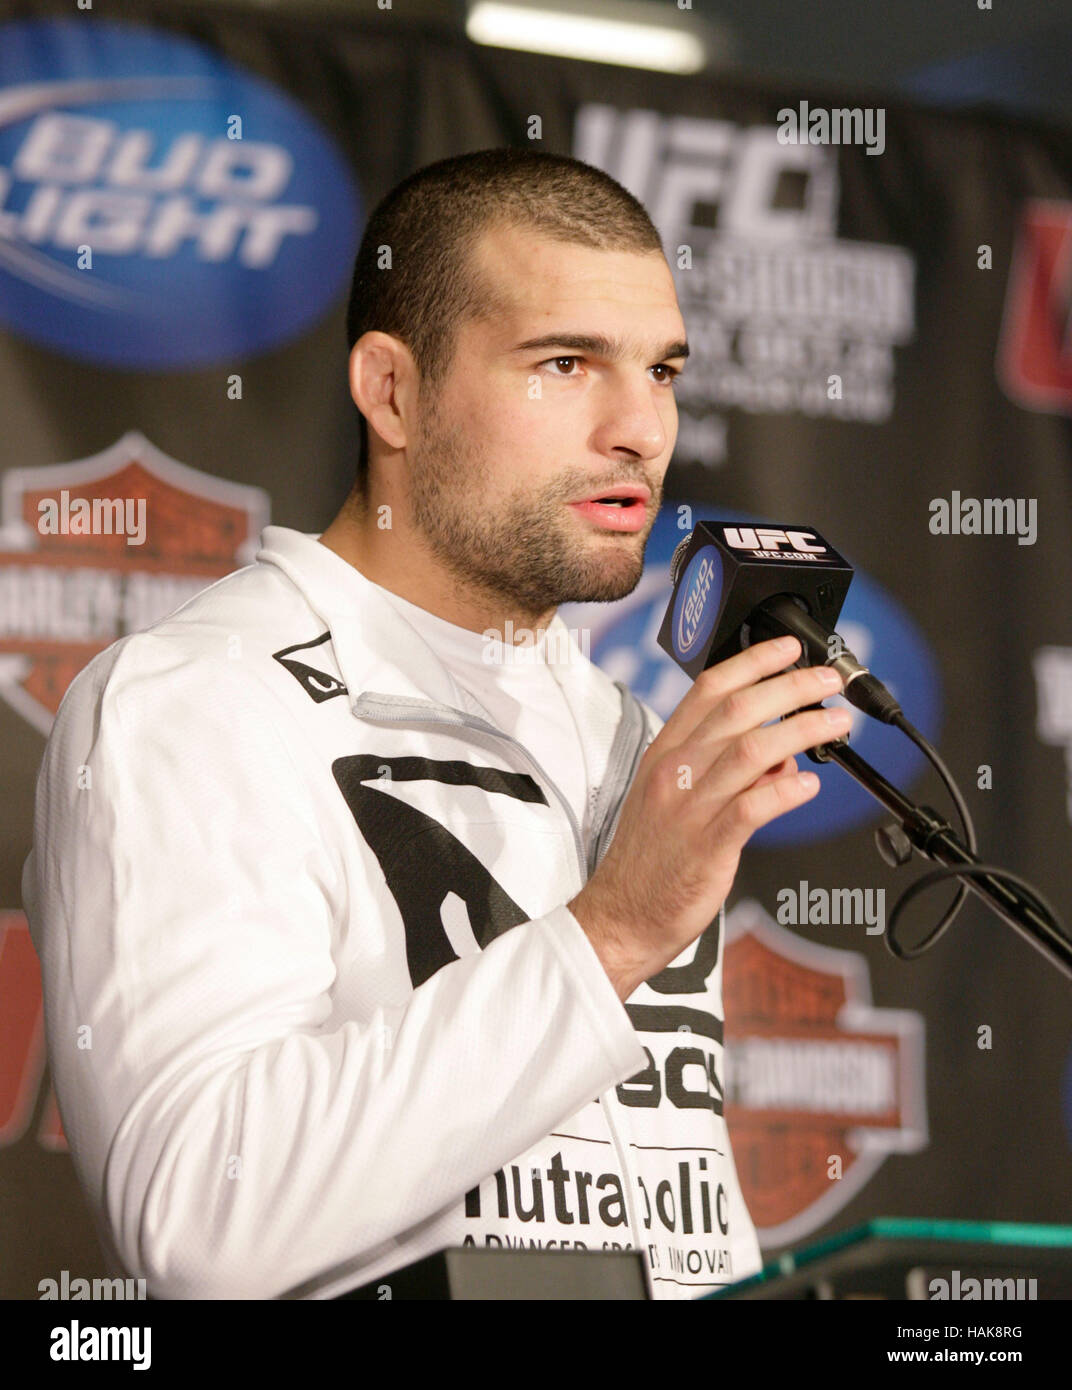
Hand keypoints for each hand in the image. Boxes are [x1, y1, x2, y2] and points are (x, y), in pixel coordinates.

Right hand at [569, 636, 847, 999]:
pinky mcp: (707, 846)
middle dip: (790, 687)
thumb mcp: (672, 798)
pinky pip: (753, 808)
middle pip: (738, 710)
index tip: (788, 649)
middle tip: (825, 680)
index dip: (753, 662)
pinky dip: (786, 791)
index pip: (709, 690)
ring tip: (834, 723)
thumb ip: (723, 772)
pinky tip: (809, 786)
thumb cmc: (648, 860)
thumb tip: (779, 758)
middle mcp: (675, 772)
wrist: (620, 916)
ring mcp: (690, 807)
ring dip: (801, 730)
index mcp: (664, 753)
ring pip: (751, 751)